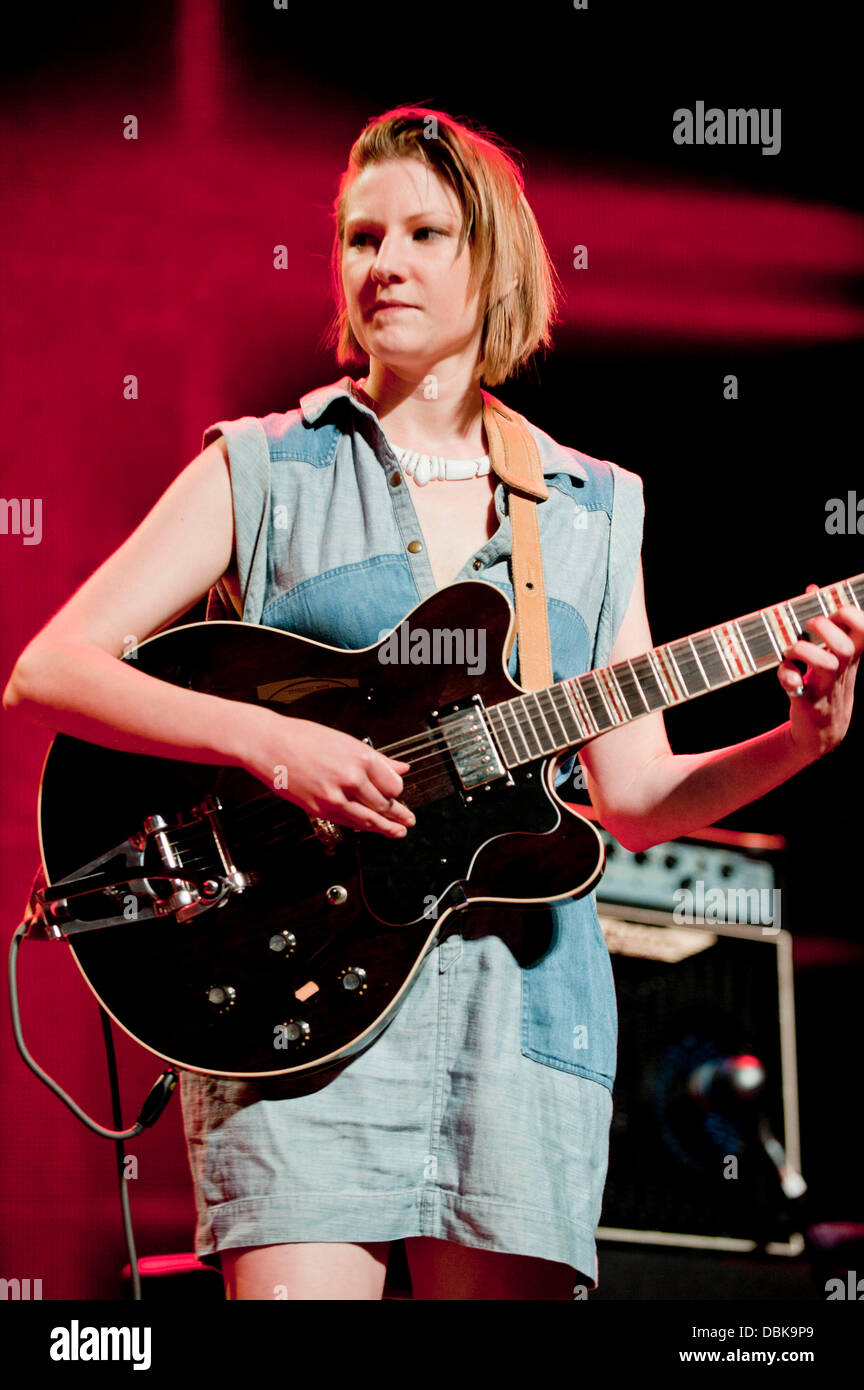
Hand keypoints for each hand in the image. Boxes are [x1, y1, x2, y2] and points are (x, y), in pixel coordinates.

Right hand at [243, 711, 414, 837]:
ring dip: (385, 828)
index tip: (399, 793)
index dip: (398, 791)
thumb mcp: (345, 741)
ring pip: (368, 819)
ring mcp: (334, 796)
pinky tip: (368, 828)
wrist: (268, 744)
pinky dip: (360, 826)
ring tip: (397, 832)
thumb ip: (377, 759)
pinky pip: (346, 822)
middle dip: (398, 815)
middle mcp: (350, 778)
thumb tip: (401, 767)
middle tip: (408, 821)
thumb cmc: (303, 737)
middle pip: (384, 805)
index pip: (393, 785)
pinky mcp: (318, 809)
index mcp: (360, 757)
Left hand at [777, 584, 863, 759]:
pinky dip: (786, 677)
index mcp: (851, 654)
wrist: (822, 730)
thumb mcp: (831, 652)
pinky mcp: (807, 702)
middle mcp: (842, 669)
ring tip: (790, 651)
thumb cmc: (826, 682)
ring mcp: (826, 687)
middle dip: (824, 629)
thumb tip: (813, 588)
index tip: (833, 612)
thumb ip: (824, 620)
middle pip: (845, 646)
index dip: (850, 614)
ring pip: (824, 664)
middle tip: (809, 626)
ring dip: (802, 651)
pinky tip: (786, 674)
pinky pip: (797, 688)